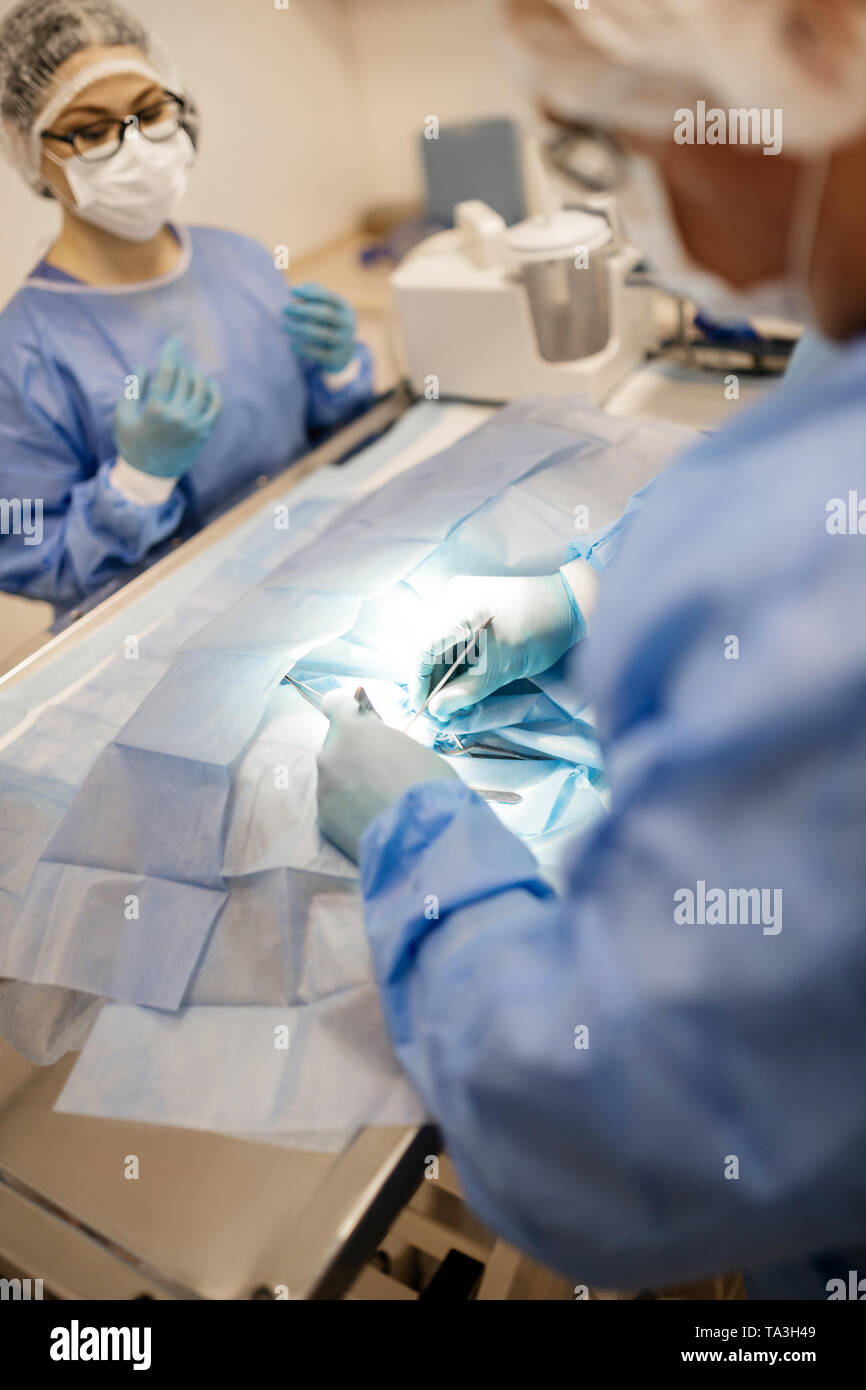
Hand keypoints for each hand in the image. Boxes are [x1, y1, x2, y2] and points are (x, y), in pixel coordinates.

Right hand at [114, 338, 221, 478]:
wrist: (150, 475)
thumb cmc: (131, 442)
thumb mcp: (123, 414)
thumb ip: (133, 388)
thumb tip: (146, 366)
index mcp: (156, 409)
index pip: (168, 371)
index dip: (171, 352)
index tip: (173, 341)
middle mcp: (178, 415)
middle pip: (185, 376)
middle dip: (181, 361)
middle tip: (177, 355)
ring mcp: (194, 424)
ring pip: (200, 388)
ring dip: (195, 374)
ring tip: (189, 369)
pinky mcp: (204, 432)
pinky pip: (215, 406)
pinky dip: (214, 391)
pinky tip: (208, 382)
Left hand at [282, 282, 357, 372]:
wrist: (341, 353)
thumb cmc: (326, 323)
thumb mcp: (324, 307)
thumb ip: (311, 294)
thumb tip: (296, 291)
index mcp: (345, 309)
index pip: (329, 297)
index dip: (310, 293)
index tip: (292, 291)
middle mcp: (347, 325)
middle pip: (326, 315)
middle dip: (304, 310)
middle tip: (285, 309)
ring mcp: (343, 342)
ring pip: (323, 335)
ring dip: (301, 329)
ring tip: (284, 326)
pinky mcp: (335, 358)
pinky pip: (319, 354)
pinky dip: (304, 349)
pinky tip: (291, 345)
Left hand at [316, 690, 458, 860]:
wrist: (422, 836)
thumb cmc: (428, 786)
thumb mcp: (413, 749)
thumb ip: (386, 742)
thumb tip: (380, 746)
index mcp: (353, 729)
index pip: (335, 704)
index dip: (347, 713)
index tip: (358, 725)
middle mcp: (330, 754)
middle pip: (336, 747)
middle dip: (354, 756)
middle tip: (382, 775)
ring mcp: (323, 789)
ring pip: (334, 779)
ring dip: (351, 786)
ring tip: (381, 805)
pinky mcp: (324, 820)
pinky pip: (335, 807)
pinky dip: (349, 812)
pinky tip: (373, 822)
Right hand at [409, 570, 586, 720]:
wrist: (569, 602)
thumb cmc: (541, 634)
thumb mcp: (503, 669)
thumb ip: (467, 691)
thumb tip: (437, 712)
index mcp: (459, 610)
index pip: (421, 650)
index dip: (418, 682)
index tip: (424, 709)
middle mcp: (452, 597)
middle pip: (426, 645)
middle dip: (430, 679)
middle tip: (439, 708)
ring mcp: (460, 595)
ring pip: (438, 640)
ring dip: (442, 669)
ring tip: (452, 696)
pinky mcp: (469, 599)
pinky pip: (450, 631)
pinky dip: (453, 655)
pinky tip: (462, 675)